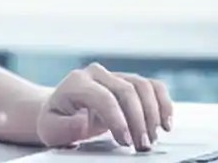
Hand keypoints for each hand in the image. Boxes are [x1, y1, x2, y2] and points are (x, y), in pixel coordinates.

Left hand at [37, 62, 173, 151]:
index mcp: (77, 82)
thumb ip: (64, 126)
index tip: (125, 141)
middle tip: (143, 145)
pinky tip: (166, 122)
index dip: (118, 120)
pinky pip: (152, 86)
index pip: (104, 97)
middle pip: (127, 91)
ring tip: (152, 138)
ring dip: (153, 114)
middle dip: (139, 120)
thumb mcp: (51, 128)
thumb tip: (81, 121)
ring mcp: (115, 75)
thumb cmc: (57, 121)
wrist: (62, 111)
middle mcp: (97, 74)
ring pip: (143, 86)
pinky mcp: (129, 82)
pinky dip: (163, 103)